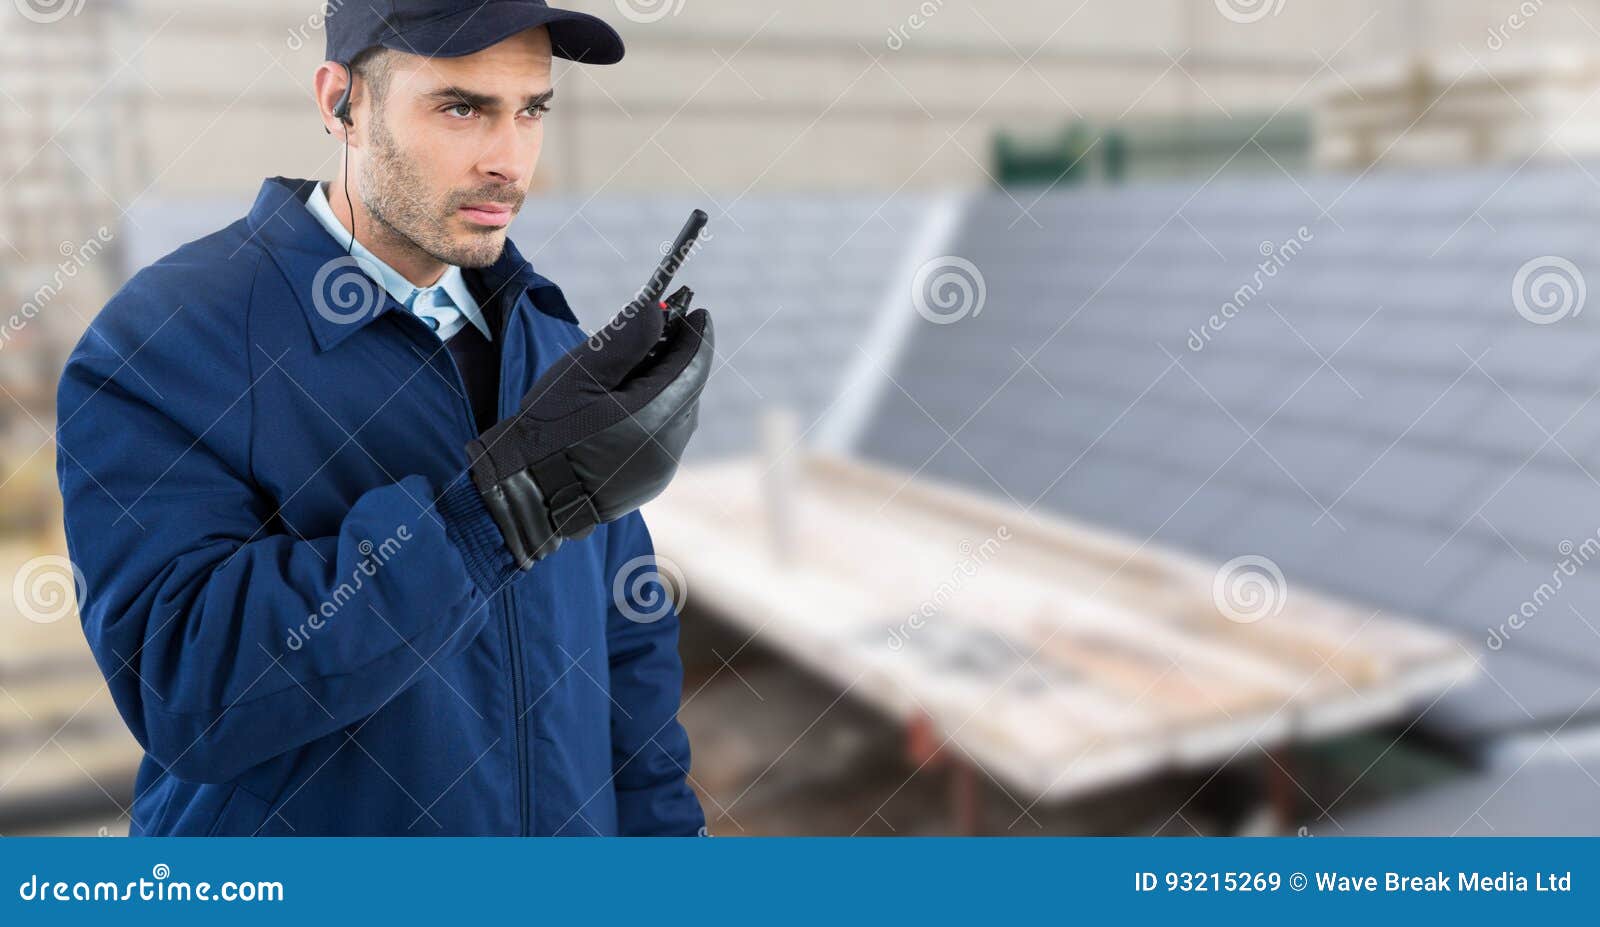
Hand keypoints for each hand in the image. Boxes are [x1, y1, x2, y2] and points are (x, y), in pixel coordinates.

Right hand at [465, 290, 713, 567]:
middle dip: (677, 359)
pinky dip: (657, 416)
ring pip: (679, 413)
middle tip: (657, 334)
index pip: (694, 364)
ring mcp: (663, 467)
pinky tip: (628, 410)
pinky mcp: (652, 481)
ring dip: (667, 389)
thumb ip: (625, 339)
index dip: (695, 334)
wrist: (528, 491)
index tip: (695, 311)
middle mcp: (669, 444)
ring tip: (635, 373)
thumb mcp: (581, 373)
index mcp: (656, 414)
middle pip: (689, 388)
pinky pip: (666, 438)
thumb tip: (657, 312)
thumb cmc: (549, 427)